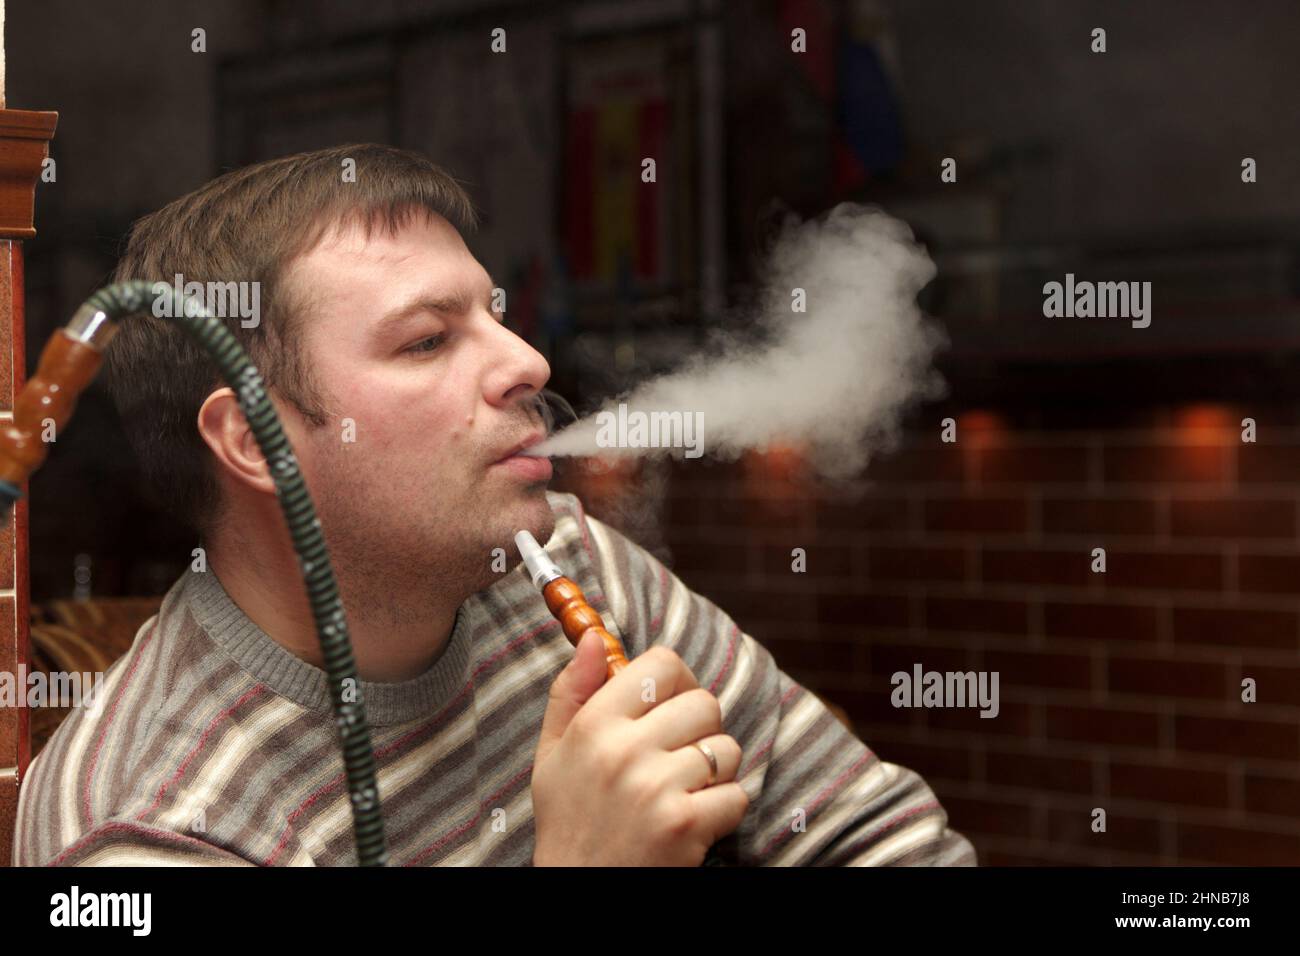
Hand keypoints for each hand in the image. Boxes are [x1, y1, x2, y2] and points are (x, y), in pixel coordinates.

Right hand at [532, 633, 747, 865]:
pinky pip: (736, 795)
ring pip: (726, 749)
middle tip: (679, 756)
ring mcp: (658, 788)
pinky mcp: (686, 826)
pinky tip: (692, 821)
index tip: (673, 705)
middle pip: (704, 703)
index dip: (679, 681)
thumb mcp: (552, 752)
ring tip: (684, 791)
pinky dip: (723, 810)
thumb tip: (596, 638)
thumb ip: (572, 690)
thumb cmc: (570, 819)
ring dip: (715, 771)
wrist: (580, 890)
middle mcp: (625, 751)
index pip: (662, 664)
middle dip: (701, 729)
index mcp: (594, 725)